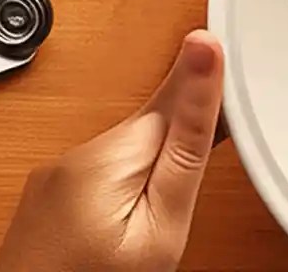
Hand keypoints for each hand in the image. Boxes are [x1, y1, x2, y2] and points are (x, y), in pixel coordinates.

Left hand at [0, 30, 224, 271]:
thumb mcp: (161, 228)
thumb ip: (188, 145)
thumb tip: (201, 59)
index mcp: (102, 156)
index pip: (173, 96)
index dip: (208, 95)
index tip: (238, 89)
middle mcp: (71, 154)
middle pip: (151, 124)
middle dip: (179, 148)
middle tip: (188, 197)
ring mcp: (54, 173)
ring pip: (127, 150)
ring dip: (150, 174)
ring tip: (150, 225)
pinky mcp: (49, 190)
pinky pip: (102, 172)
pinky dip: (124, 190)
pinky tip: (124, 225)